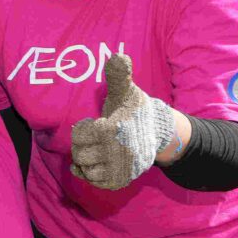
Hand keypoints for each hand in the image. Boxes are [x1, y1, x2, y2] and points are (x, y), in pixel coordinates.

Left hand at [69, 54, 176, 189]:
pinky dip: (91, 175)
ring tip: (96, 151)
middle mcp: (116, 151)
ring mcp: (120, 167)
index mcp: (112, 129)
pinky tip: (95, 164)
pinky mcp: (122, 179)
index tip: (96, 124)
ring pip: (86, 170)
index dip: (84, 129)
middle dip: (83, 146)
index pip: (79, 135)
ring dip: (86, 162)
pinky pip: (96, 182)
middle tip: (95, 139)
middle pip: (80, 154)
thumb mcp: (126, 92)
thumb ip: (118, 75)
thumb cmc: (135, 110)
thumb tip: (118, 56)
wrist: (159, 133)